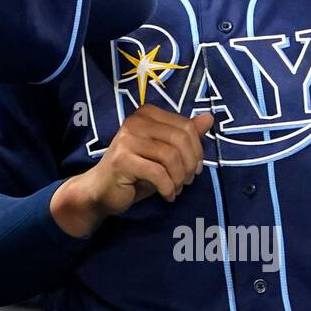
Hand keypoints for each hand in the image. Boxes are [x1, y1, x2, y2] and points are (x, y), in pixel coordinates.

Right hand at [51, 106, 213, 237]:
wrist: (101, 190)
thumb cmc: (136, 171)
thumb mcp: (164, 152)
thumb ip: (185, 135)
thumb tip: (209, 118)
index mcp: (147, 114)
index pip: (185, 126)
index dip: (197, 149)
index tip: (195, 168)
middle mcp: (135, 121)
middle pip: (180, 139)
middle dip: (190, 164)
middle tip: (187, 181)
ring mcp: (126, 139)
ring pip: (171, 156)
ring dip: (179, 178)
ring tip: (176, 188)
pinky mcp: (122, 160)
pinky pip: (158, 173)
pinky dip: (168, 188)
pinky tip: (167, 196)